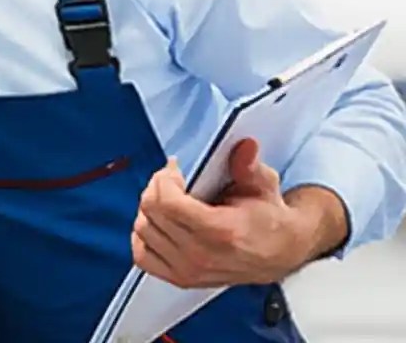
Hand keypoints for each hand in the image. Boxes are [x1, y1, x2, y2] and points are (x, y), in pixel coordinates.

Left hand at [131, 138, 311, 287]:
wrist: (281, 253)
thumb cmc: (270, 220)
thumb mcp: (264, 186)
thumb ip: (249, 166)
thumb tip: (244, 146)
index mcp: (220, 232)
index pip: (167, 203)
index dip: (164, 179)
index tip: (175, 169)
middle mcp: (201, 255)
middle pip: (150, 213)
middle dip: (156, 188)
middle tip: (171, 179)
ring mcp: (189, 271)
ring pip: (142, 231)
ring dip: (149, 210)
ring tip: (168, 199)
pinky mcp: (181, 279)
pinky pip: (142, 255)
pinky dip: (144, 236)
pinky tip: (159, 223)